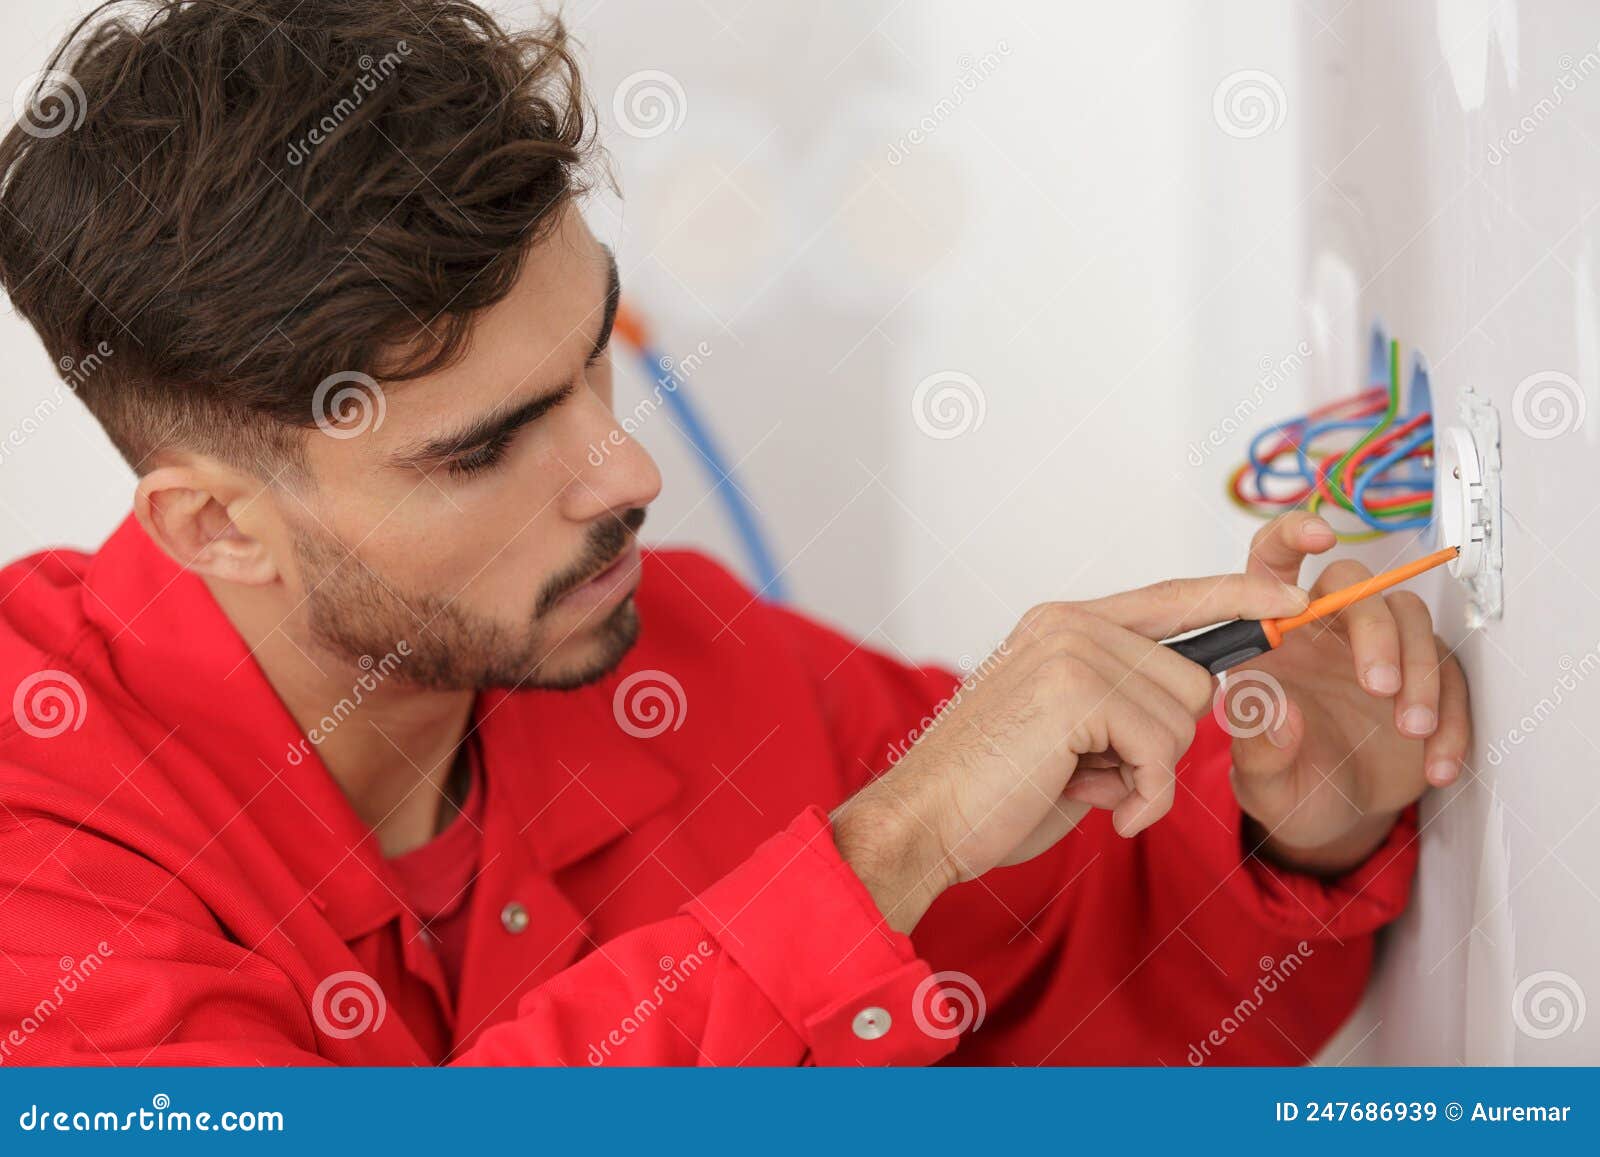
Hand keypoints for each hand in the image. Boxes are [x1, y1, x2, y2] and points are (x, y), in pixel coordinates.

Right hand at [833, 572, 1309, 932]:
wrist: (923, 820)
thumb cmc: (989, 790)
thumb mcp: (1068, 733)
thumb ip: (1122, 705)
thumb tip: (1192, 705)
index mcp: (1064, 625)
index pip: (1172, 598)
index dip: (1238, 596)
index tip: (1291, 596)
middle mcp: (1069, 623)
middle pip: (1192, 678)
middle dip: (1165, 744)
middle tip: (1100, 774)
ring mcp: (1071, 650)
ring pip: (1183, 716)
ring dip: (1148, 773)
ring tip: (1083, 786)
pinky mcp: (1075, 691)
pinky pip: (1161, 750)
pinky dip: (1144, 796)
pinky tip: (1098, 808)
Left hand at [1221, 513, 1471, 874]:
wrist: (1334, 819)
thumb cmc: (1288, 786)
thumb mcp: (1264, 784)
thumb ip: (1261, 751)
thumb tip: (1276, 711)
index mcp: (1273, 639)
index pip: (1273, 564)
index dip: (1292, 536)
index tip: (1320, 538)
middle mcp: (1324, 632)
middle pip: (1356, 588)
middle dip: (1375, 629)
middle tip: (1377, 687)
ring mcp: (1379, 650)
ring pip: (1411, 620)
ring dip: (1418, 672)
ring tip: (1409, 730)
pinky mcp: (1424, 678)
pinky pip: (1450, 676)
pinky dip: (1451, 718)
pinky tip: (1435, 763)